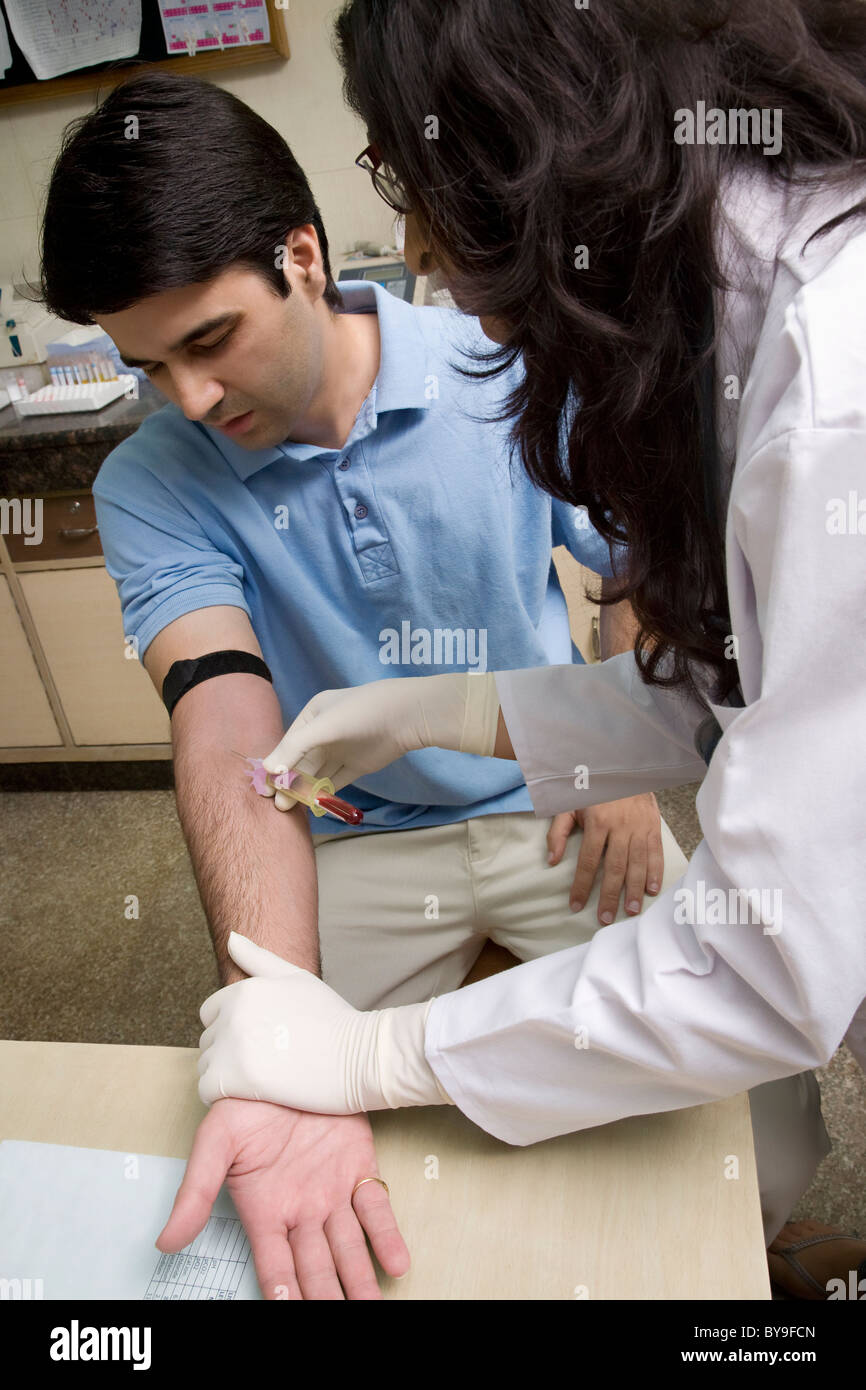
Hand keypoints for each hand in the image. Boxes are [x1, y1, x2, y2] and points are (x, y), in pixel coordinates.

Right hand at [156, 1097, 407, 1298]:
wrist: (284, 1058)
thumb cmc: (244, 1102)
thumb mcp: (215, 1143)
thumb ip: (195, 1194)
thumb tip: (166, 1242)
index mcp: (264, 1210)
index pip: (274, 1263)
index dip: (283, 1289)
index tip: (290, 1310)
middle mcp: (300, 1210)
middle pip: (316, 1266)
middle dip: (328, 1297)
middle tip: (343, 1322)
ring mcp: (332, 1192)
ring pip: (348, 1248)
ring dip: (360, 1280)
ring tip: (371, 1307)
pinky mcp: (359, 1168)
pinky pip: (376, 1209)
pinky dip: (386, 1237)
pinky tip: (397, 1264)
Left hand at [198, 932, 447, 1113]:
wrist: (359, 1056)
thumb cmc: (332, 1018)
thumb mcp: (296, 978)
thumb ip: (259, 958)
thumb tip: (231, 938)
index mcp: (244, 990)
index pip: (210, 1013)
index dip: (232, 1028)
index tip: (259, 1040)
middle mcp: (233, 1014)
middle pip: (208, 1040)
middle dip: (229, 1051)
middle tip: (266, 1060)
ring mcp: (233, 1045)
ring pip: (207, 1066)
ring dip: (226, 1075)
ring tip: (262, 1077)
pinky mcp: (237, 1078)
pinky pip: (207, 1090)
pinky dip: (222, 1096)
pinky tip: (252, 1093)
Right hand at [261, 672, 498, 798]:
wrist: (405, 717)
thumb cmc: (360, 713)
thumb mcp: (323, 726)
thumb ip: (295, 748)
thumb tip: (270, 770)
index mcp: (313, 716)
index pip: (288, 744)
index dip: (276, 765)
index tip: (264, 787)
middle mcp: (324, 733)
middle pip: (300, 761)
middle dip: (287, 781)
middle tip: (276, 803)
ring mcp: (341, 750)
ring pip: (316, 773)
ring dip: (302, 789)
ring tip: (288, 807)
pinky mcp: (356, 766)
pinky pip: (335, 781)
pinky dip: (323, 793)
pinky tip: (310, 805)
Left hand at [547, 792, 663, 924]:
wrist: (623, 766)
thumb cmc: (591, 789)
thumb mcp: (568, 804)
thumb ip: (558, 832)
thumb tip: (552, 860)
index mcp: (597, 822)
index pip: (588, 861)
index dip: (581, 886)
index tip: (576, 906)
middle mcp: (620, 827)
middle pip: (615, 868)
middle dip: (610, 896)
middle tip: (606, 919)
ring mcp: (639, 827)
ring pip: (637, 864)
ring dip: (634, 890)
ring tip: (632, 911)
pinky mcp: (654, 826)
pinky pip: (656, 853)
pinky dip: (655, 872)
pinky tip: (652, 890)